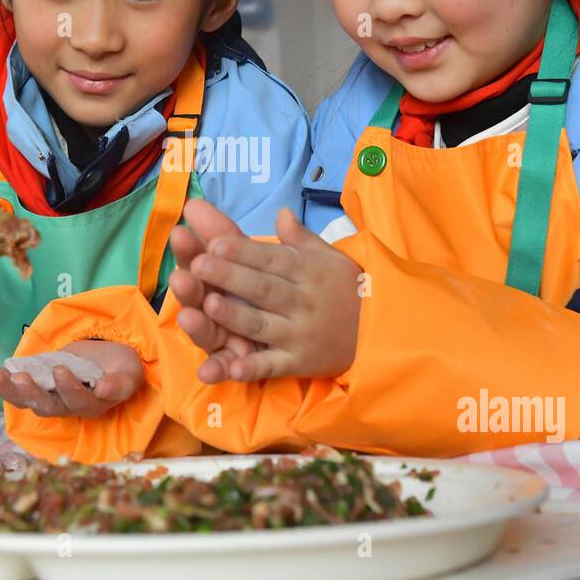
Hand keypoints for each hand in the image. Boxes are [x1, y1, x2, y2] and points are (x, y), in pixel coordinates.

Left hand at [0, 340, 143, 418]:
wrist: (110, 360)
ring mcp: (47, 396)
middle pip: (44, 406)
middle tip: (19, 377)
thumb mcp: (129, 373)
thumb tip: (102, 389)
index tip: (60, 370)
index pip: (76, 402)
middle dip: (28, 392)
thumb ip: (119, 384)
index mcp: (89, 405)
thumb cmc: (122, 368)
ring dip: (5, 387)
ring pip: (23, 399)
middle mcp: (65, 406)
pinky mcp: (34, 384)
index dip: (67, 389)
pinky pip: (12, 385)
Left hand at [183, 206, 363, 382]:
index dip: (243, 251)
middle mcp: (303, 301)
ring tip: (207, 305)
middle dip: (229, 276)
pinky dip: (252, 367)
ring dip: (234, 316)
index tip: (214, 242)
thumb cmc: (348, 288)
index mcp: (308, 270)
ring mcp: (300, 334)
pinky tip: (231, 367)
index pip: (272, 259)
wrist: (382, 331)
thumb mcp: (329, 257)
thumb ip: (300, 237)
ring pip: (261, 324)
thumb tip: (280, 211)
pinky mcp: (299, 362)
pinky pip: (273, 365)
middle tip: (197, 265)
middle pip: (262, 288)